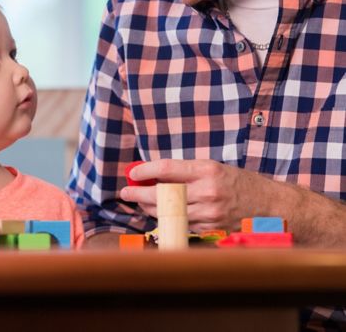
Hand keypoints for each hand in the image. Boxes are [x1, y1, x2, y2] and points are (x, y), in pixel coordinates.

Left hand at [120, 159, 273, 231]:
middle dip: (140, 193)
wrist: (272, 206)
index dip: (146, 171)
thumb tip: (157, 174)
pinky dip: (168, 220)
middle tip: (126, 192)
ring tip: (140, 202)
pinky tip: (160, 215)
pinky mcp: (211, 231)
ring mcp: (209, 214)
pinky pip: (182, 225)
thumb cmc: (241, 183)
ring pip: (169, 213)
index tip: (132, 173)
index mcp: (208, 170)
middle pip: (164, 194)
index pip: (168, 169)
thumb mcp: (216, 168)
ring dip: (151, 209)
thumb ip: (189, 172)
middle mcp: (207, 192)